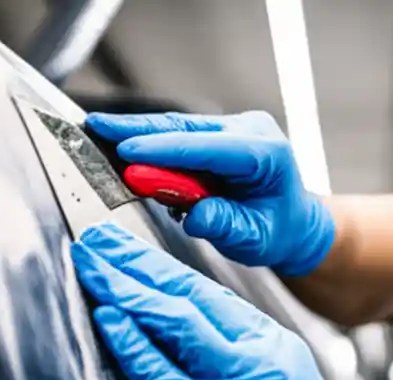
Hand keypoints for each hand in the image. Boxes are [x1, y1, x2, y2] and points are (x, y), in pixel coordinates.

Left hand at [70, 222, 392, 379]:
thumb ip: (239, 362)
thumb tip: (179, 340)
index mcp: (273, 346)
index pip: (206, 292)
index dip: (158, 266)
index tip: (123, 249)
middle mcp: (256, 358)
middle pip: (186, 295)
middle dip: (133, 263)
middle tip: (94, 241)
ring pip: (173, 322)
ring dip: (123, 289)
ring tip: (90, 265)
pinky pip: (160, 375)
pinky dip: (131, 343)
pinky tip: (108, 316)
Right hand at [86, 111, 334, 276]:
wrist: (295, 223)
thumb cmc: (278, 232)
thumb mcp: (256, 239)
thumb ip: (226, 224)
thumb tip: (194, 214)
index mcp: (267, 155)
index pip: (208, 148)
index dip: (165, 150)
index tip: (127, 151)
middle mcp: (251, 132)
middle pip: (186, 128)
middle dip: (139, 130)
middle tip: (97, 127)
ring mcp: (235, 128)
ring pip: (179, 127)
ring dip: (139, 131)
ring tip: (99, 129)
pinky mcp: (219, 133)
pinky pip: (180, 134)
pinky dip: (151, 139)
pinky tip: (121, 139)